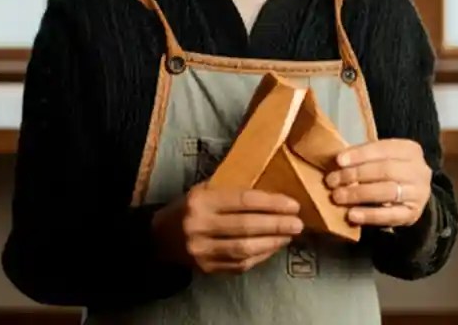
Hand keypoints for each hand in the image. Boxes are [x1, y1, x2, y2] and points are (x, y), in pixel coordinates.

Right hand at [151, 184, 303, 273]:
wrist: (159, 237)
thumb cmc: (188, 208)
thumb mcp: (203, 190)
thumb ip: (230, 191)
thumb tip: (270, 192)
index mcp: (201, 201)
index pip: (243, 201)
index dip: (271, 203)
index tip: (292, 205)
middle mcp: (199, 225)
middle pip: (247, 226)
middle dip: (277, 225)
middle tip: (298, 223)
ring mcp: (202, 250)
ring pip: (244, 249)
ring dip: (272, 242)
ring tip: (289, 235)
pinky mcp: (205, 268)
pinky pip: (239, 264)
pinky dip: (260, 256)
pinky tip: (273, 247)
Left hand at [324, 138, 431, 227]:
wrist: (411, 196)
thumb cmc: (390, 172)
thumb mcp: (381, 158)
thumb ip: (364, 158)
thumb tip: (338, 162)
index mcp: (410, 150)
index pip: (383, 149)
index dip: (360, 154)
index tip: (338, 161)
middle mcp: (419, 170)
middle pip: (385, 170)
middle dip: (355, 175)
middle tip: (332, 181)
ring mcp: (418, 193)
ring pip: (387, 191)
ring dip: (359, 194)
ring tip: (338, 196)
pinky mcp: (413, 214)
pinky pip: (390, 215)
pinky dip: (369, 215)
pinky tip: (352, 215)